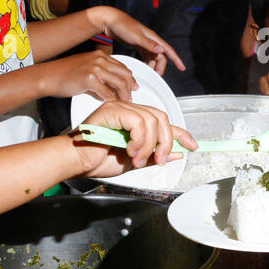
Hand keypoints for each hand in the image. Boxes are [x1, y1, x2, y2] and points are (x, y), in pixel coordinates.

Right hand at [46, 50, 136, 100]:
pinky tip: (112, 104)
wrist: (48, 76)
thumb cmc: (64, 74)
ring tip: (124, 103)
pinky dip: (112, 100)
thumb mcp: (86, 68)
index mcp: (100, 55)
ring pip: (119, 83)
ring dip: (124, 95)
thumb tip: (112, 87)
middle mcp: (99, 59)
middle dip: (130, 88)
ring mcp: (95, 68)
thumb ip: (101, 74)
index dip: (130, 79)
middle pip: (124, 74)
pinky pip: (107, 92)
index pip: (122, 67)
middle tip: (131, 98)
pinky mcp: (89, 78)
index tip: (134, 87)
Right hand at [71, 101, 197, 176]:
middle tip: (157, 159)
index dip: (180, 133)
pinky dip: (139, 139)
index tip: (193, 145)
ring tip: (136, 159)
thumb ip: (154, 156)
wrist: (76, 162)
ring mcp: (120, 107)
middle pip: (161, 118)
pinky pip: (137, 121)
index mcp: (134, 120)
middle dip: (165, 141)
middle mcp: (128, 109)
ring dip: (149, 145)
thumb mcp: (133, 161)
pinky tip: (130, 150)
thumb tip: (176, 154)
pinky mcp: (112, 110)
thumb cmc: (97, 160)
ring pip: (151, 120)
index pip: (163, 121)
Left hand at [99, 7, 185, 74]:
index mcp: (152, 37)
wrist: (110, 21)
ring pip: (153, 56)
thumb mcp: (136, 36)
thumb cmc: (122, 26)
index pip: (168, 50)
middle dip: (161, 66)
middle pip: (161, 56)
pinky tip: (145, 66)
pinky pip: (146, 55)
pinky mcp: (137, 44)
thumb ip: (149, 44)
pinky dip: (147, 62)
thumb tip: (161, 50)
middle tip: (156, 75)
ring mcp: (144, 42)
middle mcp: (150, 40)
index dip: (176, 59)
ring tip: (149, 72)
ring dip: (153, 65)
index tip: (182, 67)